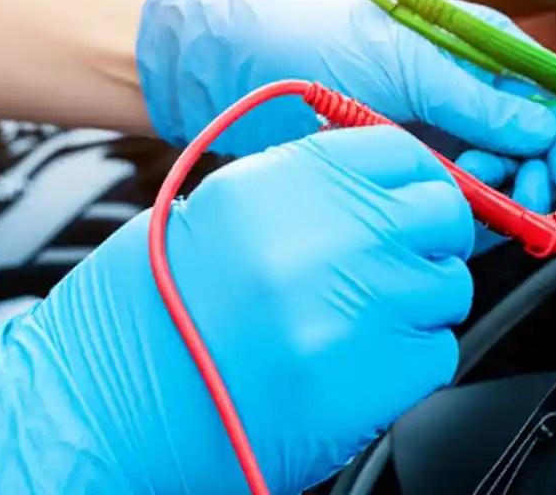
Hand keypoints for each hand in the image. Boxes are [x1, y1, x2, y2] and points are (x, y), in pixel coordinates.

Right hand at [0, 127, 472, 493]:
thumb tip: (397, 189)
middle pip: (443, 213)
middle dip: (431, 237)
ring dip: (418, 303)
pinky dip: (409, 359)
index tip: (411, 198)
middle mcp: (333, 234)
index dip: (416, 176)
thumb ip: (317, 191)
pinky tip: (352, 361)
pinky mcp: (379, 377)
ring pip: (448, 287)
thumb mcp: (229, 209)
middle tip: (398, 260)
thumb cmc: (158, 307)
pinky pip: (436, 351)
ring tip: (354, 321)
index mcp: (291, 180)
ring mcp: (362, 306)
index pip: (403, 152)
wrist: (107, 405)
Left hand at [137, 0, 555, 207]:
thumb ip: (478, 99)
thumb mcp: (406, 65)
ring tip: (463, 195)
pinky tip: (452, 213)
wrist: (230, 70)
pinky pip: (456, 199)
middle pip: (528, 143)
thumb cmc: (310, 41)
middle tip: (518, 201)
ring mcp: (436, 131)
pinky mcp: (409, 168)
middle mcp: (461, 90)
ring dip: (494, 195)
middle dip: (530, 174)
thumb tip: (540, 128)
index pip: (544, 92)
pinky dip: (464, 214)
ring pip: (496, 178)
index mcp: (473, 48)